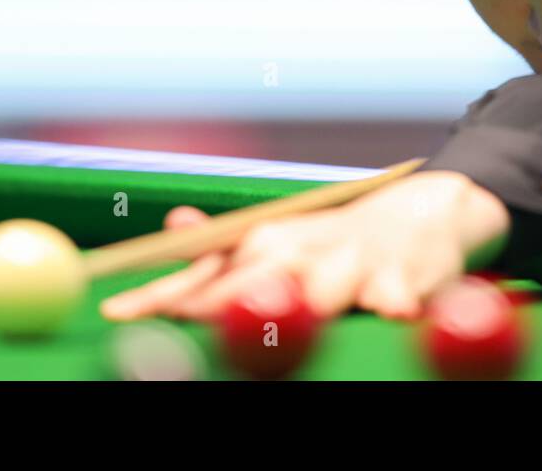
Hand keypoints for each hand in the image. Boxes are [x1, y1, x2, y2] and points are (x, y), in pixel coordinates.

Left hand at [100, 170, 511, 321]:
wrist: (425, 216)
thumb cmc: (337, 243)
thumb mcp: (279, 241)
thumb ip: (222, 253)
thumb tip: (169, 230)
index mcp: (267, 243)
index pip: (204, 273)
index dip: (160, 296)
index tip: (116, 313)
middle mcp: (303, 252)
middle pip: (249, 287)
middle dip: (213, 307)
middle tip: (179, 326)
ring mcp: (353, 267)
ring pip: (319, 295)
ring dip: (298, 312)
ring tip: (284, 323)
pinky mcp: (404, 282)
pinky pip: (393, 302)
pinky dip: (390, 307)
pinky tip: (391, 313)